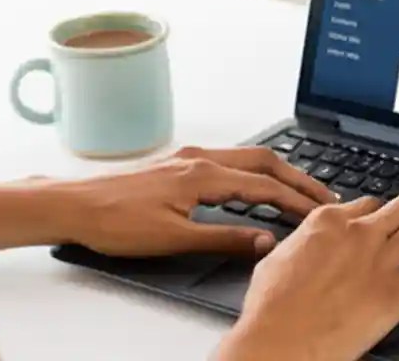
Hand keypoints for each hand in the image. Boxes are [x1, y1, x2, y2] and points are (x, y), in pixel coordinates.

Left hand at [61, 146, 336, 256]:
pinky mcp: (177, 164)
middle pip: (264, 161)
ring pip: (247, 158)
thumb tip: (263, 241)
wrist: (73, 206)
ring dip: (277, 171)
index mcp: (203, 174)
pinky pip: (229, 161)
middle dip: (298, 177)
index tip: (321, 212)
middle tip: (324, 195)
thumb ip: (224, 238)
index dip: (297, 201)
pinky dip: (253, 171)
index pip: (265, 186)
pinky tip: (254, 185)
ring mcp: (188, 157)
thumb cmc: (115, 221)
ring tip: (299, 189)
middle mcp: (199, 158)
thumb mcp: (174, 239)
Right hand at [216, 192, 398, 360]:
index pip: (366, 204)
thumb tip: (293, 247)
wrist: (281, 340)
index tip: (381, 220)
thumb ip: (296, 247)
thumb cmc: (271, 309)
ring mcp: (382, 261)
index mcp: (329, 222)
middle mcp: (360, 234)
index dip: (378, 212)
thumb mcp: (275, 261)